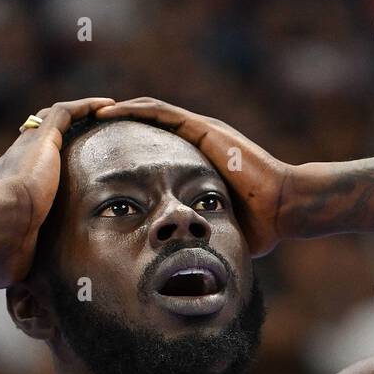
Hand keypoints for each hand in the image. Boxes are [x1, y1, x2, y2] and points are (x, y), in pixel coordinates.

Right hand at [0, 97, 114, 288]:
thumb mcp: (7, 265)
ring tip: (103, 115)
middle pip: (39, 144)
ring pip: (53, 121)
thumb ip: (14, 268)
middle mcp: (13, 162)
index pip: (24, 175)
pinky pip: (66, 112)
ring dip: (77, 116)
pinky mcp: (41, 138)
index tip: (57, 180)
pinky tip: (109, 106)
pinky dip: (86, 107)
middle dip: (60, 141)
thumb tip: (17, 296)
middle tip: (85, 141)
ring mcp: (27, 148)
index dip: (41, 174)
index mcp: (5, 189)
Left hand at [95, 97, 291, 255]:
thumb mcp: (217, 229)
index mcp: (199, 162)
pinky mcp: (204, 129)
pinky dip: (134, 110)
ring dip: (120, 112)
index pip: (157, 148)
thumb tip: (180, 263)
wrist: (284, 208)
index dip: (130, 148)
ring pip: (151, 112)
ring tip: (90, 115)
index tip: (103, 157)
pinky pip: (162, 112)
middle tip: (89, 130)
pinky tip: (109, 112)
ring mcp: (202, 132)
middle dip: (120, 125)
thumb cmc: (260, 226)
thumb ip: (199, 235)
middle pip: (150, 124)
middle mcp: (199, 141)